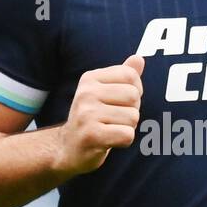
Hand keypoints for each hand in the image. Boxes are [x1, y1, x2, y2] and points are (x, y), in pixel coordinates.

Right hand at [56, 54, 143, 175]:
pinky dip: (123, 141)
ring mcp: (86, 114)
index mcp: (90, 78)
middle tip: (115, 119)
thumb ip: (122, 76)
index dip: (135, 90)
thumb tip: (139, 58)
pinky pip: (127, 135)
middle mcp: (86, 93)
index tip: (122, 101)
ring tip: (110, 129)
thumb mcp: (104, 92)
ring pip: (133, 117)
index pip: (130, 75)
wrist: (68, 148)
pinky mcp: (91, 135)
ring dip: (127, 127)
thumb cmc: (92, 117)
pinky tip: (109, 140)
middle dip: (132, 110)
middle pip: (134, 96)